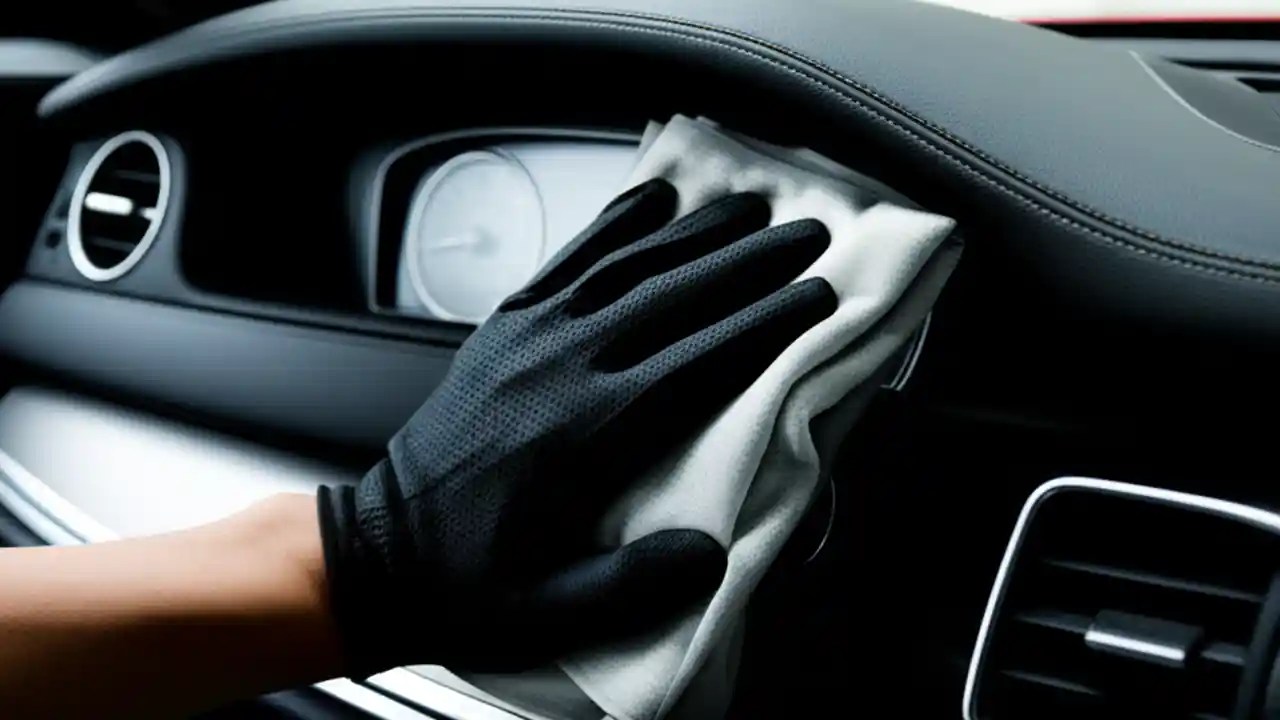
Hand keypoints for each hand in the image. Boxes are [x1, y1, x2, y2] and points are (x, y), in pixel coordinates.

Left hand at [318, 179, 835, 674]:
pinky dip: (612, 226)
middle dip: (750, 262)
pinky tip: (650, 200)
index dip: (765, 325)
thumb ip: (633, 586)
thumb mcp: (548, 610)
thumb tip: (713, 554)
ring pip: (627, 266)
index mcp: (587, 432)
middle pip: (675, 297)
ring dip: (695, 232)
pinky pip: (566, 262)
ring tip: (750, 206)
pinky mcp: (502, 329)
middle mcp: (562, 367)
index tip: (816, 297)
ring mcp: (528, 338)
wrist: (377, 552)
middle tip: (809, 236)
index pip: (699, 361)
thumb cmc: (466, 583)